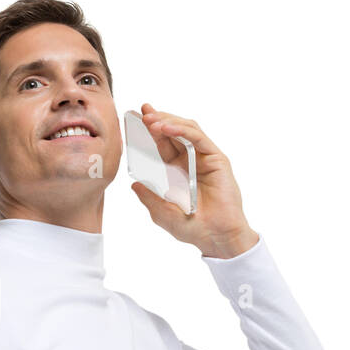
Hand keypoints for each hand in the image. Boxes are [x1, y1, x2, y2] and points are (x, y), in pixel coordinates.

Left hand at [129, 104, 257, 257]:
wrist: (216, 238)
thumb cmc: (192, 227)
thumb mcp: (162, 213)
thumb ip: (149, 197)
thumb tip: (134, 184)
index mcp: (178, 170)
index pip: (162, 144)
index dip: (149, 131)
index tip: (133, 118)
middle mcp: (191, 161)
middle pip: (173, 132)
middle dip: (157, 119)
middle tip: (141, 112)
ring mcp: (205, 158)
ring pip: (186, 130)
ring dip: (168, 121)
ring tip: (150, 119)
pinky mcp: (216, 159)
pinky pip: (198, 138)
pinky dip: (182, 131)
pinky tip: (167, 129)